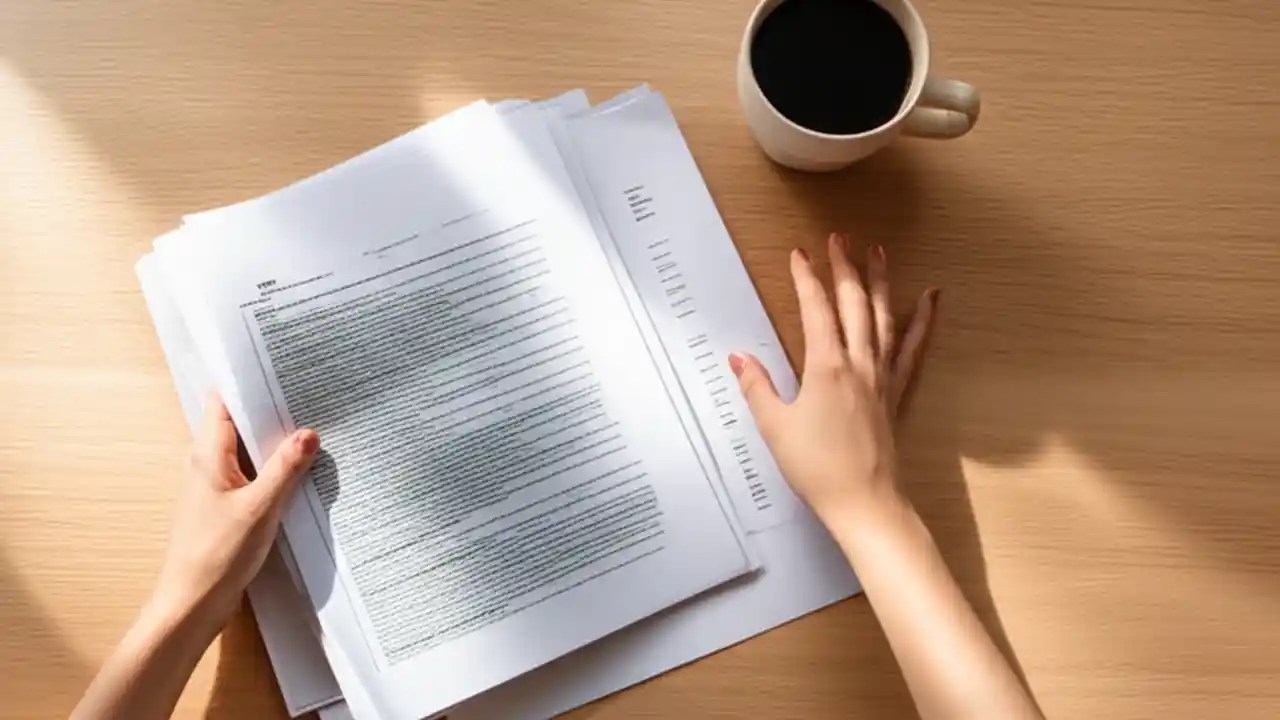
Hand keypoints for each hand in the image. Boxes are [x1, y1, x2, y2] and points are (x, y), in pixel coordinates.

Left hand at [151, 393, 319, 626]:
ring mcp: (216, 484)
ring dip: (274, 439)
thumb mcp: (259, 508)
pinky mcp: (226, 504)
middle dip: (270, 408)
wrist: (192, 603)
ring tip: (313, 425)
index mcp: (208, 454)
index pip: (224, 401)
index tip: (282, 370)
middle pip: (239, 421)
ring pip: (247, 448)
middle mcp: (207, 463)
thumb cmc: (217, 555)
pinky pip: (252, 472)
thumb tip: (309, 432)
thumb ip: (285, 468)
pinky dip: (273, 466)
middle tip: (309, 393)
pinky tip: (301, 469)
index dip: (249, 382)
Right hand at [730, 233, 936, 525]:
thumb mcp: (775, 427)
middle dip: (844, 268)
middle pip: (853, 304)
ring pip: (884, 317)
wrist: (864, 502)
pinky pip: (913, 349)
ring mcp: (882, 377)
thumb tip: (738, 357)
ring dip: (881, 282)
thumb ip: (757, 388)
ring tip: (879, 252)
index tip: (799, 254)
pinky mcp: (897, 393)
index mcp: (826, 367)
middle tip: (838, 238)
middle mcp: (859, 364)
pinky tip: (931, 299)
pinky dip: (923, 321)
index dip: (806, 279)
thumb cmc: (816, 468)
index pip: (816, 310)